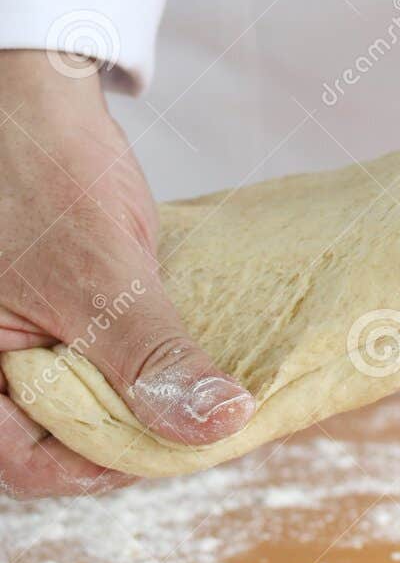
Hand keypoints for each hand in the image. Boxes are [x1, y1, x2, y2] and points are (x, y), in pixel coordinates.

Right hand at [0, 51, 253, 496]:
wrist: (33, 96)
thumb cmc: (41, 172)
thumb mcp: (105, 276)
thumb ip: (152, 359)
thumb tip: (215, 426)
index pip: (26, 465)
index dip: (100, 467)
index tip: (172, 447)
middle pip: (53, 439)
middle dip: (123, 435)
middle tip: (193, 421)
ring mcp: (12, 338)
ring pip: (76, 401)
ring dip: (132, 401)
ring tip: (190, 390)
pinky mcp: (46, 312)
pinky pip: (86, 359)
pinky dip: (130, 364)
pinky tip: (175, 357)